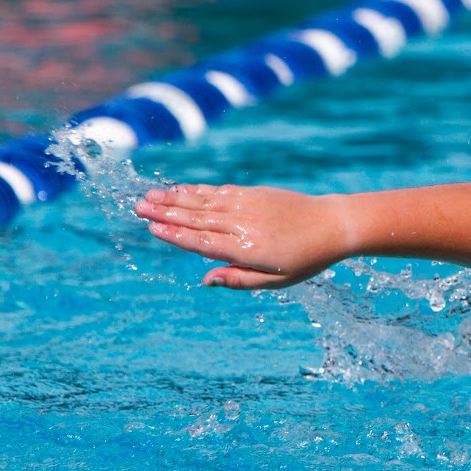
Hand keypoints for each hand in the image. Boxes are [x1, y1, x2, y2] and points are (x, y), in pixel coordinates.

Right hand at [134, 184, 350, 288]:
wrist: (332, 225)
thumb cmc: (306, 259)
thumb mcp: (277, 281)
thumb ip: (240, 280)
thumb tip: (206, 280)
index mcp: (246, 249)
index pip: (203, 243)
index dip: (176, 236)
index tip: (153, 229)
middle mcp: (243, 225)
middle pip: (197, 219)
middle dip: (165, 213)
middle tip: (137, 207)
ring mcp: (248, 206)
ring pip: (204, 202)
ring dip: (175, 198)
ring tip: (150, 196)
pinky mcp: (254, 194)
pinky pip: (220, 192)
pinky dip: (198, 190)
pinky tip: (181, 189)